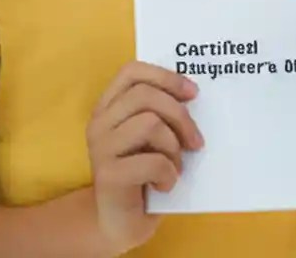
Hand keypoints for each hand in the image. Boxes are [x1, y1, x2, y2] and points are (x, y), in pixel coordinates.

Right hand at [86, 61, 203, 254]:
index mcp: (108, 108)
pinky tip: (164, 185)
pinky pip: (153, 161)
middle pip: (145, 96)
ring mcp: (101, 149)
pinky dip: (169, 174)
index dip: (165, 77)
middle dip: (180, 116)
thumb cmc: (142, 177)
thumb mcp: (152, 140)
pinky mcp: (109, 176)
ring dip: (173, 147)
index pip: (131, 72)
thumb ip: (161, 115)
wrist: (117, 224)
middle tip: (195, 142)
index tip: (193, 93)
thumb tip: (194, 96)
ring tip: (174, 167)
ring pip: (150, 124)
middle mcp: (99, 124)